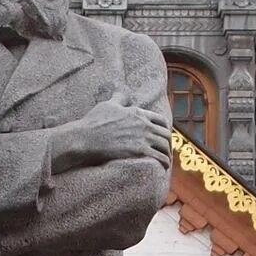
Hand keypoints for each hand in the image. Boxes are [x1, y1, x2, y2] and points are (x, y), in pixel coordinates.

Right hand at [49, 99, 171, 172]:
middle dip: (168, 143)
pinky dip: (164, 162)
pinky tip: (164, 167)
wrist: (86, 137)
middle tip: (167, 151)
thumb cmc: (94, 122)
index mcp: (138, 112)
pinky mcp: (140, 150)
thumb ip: (119, 97)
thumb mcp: (108, 105)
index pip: (160, 120)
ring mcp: (143, 137)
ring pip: (164, 146)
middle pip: (165, 133)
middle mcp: (143, 124)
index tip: (164, 136)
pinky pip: (159, 157)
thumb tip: (122, 88)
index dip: (165, 129)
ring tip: (167, 162)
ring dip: (168, 154)